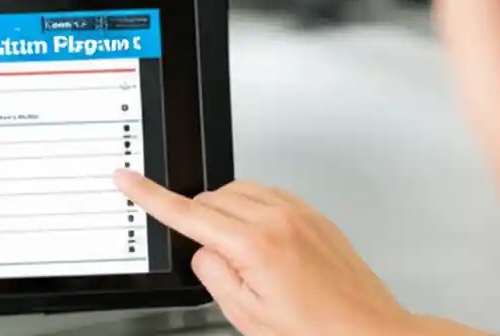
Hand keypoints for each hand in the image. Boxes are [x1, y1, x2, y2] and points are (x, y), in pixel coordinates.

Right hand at [115, 170, 415, 335]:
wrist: (371, 334)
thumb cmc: (317, 333)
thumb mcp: (246, 315)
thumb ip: (212, 274)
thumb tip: (202, 249)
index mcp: (255, 245)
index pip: (187, 212)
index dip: (150, 195)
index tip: (128, 179)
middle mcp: (278, 219)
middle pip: (212, 198)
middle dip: (200, 221)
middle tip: (216, 263)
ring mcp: (299, 213)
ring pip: (239, 191)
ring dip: (226, 214)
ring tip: (244, 260)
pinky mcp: (314, 215)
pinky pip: (268, 195)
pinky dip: (253, 211)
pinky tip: (262, 245)